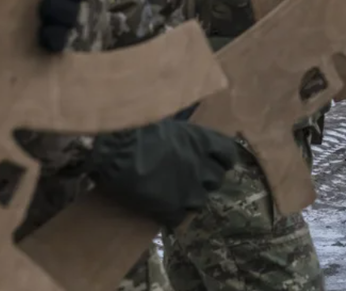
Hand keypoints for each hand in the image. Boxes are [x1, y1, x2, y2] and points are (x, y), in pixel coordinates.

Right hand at [87, 118, 238, 228]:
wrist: (117, 149)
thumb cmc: (139, 129)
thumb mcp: (171, 127)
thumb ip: (185, 140)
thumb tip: (184, 145)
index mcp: (202, 141)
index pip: (228, 154)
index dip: (222, 160)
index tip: (216, 164)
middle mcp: (201, 165)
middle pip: (216, 180)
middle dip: (205, 181)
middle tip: (190, 180)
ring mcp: (188, 189)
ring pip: (201, 201)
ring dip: (190, 200)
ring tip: (174, 196)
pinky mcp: (170, 208)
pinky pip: (179, 219)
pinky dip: (171, 216)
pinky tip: (160, 210)